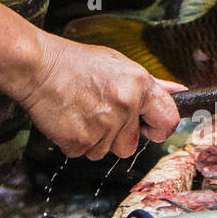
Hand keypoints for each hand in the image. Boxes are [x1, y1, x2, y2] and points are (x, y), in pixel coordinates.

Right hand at [17, 35, 182, 159]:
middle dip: (117, 137)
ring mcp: (103, 125)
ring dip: (93, 139)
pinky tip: (69, 119)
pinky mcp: (81, 140)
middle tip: (98, 113)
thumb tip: (179, 91)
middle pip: (131, 145)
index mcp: (139, 85)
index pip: (168, 120)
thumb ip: (151, 84)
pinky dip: (74, 142)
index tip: (149, 129)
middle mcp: (125, 105)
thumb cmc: (75, 64)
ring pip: (105, 152)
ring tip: (81, 112)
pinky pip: (83, 153)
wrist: (38, 66)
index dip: (159, 129)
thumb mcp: (119, 65)